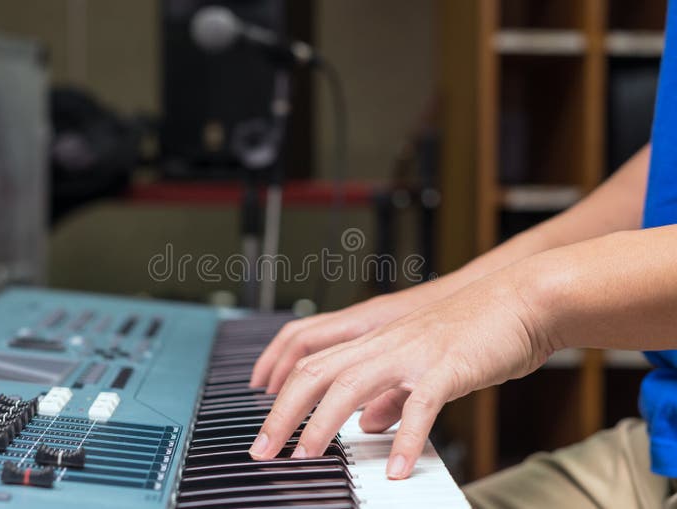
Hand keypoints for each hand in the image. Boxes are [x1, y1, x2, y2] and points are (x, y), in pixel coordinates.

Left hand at [248, 276, 553, 478]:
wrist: (524, 299)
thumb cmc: (476, 330)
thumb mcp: (423, 361)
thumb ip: (392, 394)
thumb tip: (368, 424)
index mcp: (377, 342)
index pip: (312, 363)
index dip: (281, 393)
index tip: (265, 426)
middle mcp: (386, 344)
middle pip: (317, 373)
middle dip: (283, 412)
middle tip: (264, 450)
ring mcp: (414, 352)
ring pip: (352, 384)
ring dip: (324, 422)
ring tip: (307, 456)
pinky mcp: (449, 366)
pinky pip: (420, 404)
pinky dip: (406, 438)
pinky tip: (398, 469)